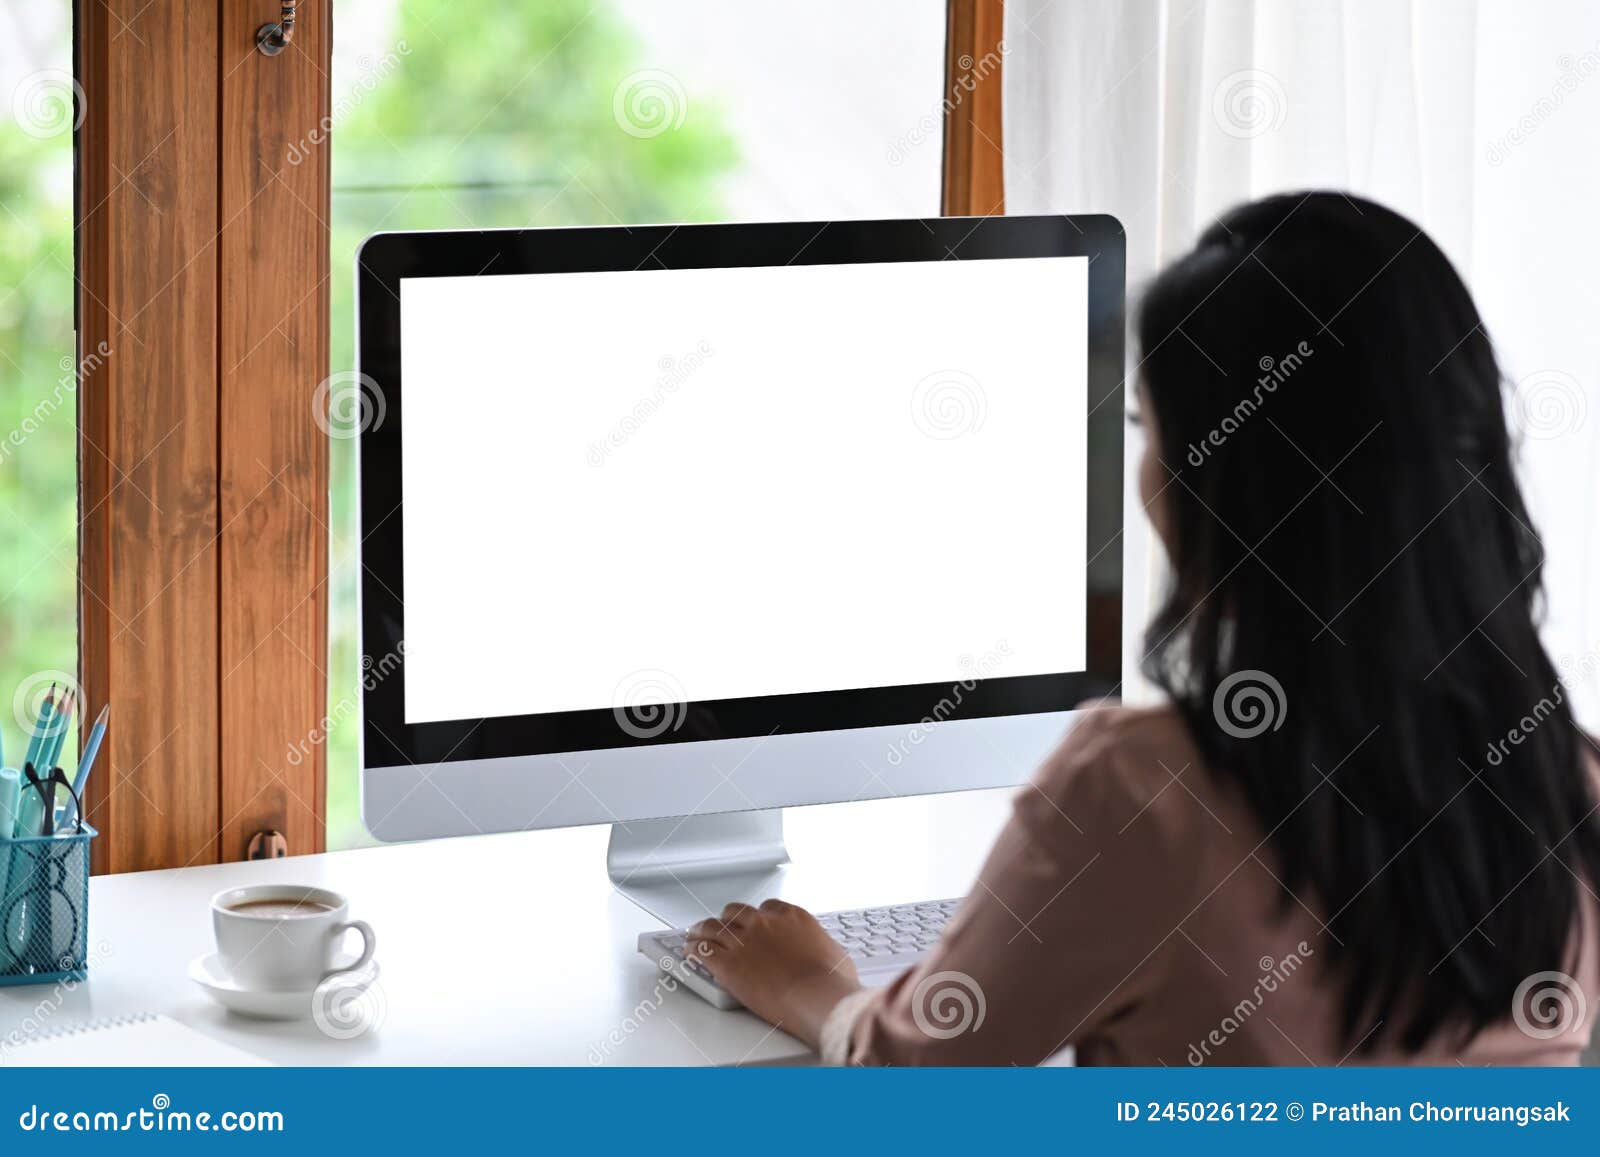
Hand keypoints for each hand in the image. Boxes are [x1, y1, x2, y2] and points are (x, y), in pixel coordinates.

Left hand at [686, 899, 862, 1047]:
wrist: (817, 997)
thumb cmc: (831, 982)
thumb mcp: (836, 955)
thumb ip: (823, 947)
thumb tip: (827, 952)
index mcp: (791, 917)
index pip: (766, 908)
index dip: (757, 918)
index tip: (754, 924)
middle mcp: (764, 923)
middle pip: (735, 912)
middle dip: (728, 920)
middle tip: (723, 928)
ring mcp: (743, 941)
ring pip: (712, 927)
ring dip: (701, 930)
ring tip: (694, 934)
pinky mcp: (727, 964)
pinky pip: (701, 950)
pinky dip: (692, 950)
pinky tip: (688, 952)